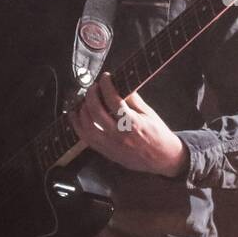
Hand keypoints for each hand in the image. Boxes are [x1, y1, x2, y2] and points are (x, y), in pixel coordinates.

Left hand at [70, 73, 188, 177]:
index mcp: (133, 124)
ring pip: (87, 126)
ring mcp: (110, 145)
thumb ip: (134, 100)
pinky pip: (85, 138)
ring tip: (85, 99)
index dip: (107, 86)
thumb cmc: (158, 136)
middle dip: (92, 95)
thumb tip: (121, 85)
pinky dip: (78, 125)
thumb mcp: (149, 114)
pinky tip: (76, 114)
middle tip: (94, 87)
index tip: (106, 77)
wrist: (162, 159)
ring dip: (82, 109)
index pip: (114, 101)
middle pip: (96, 112)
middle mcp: (119, 135)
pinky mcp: (105, 152)